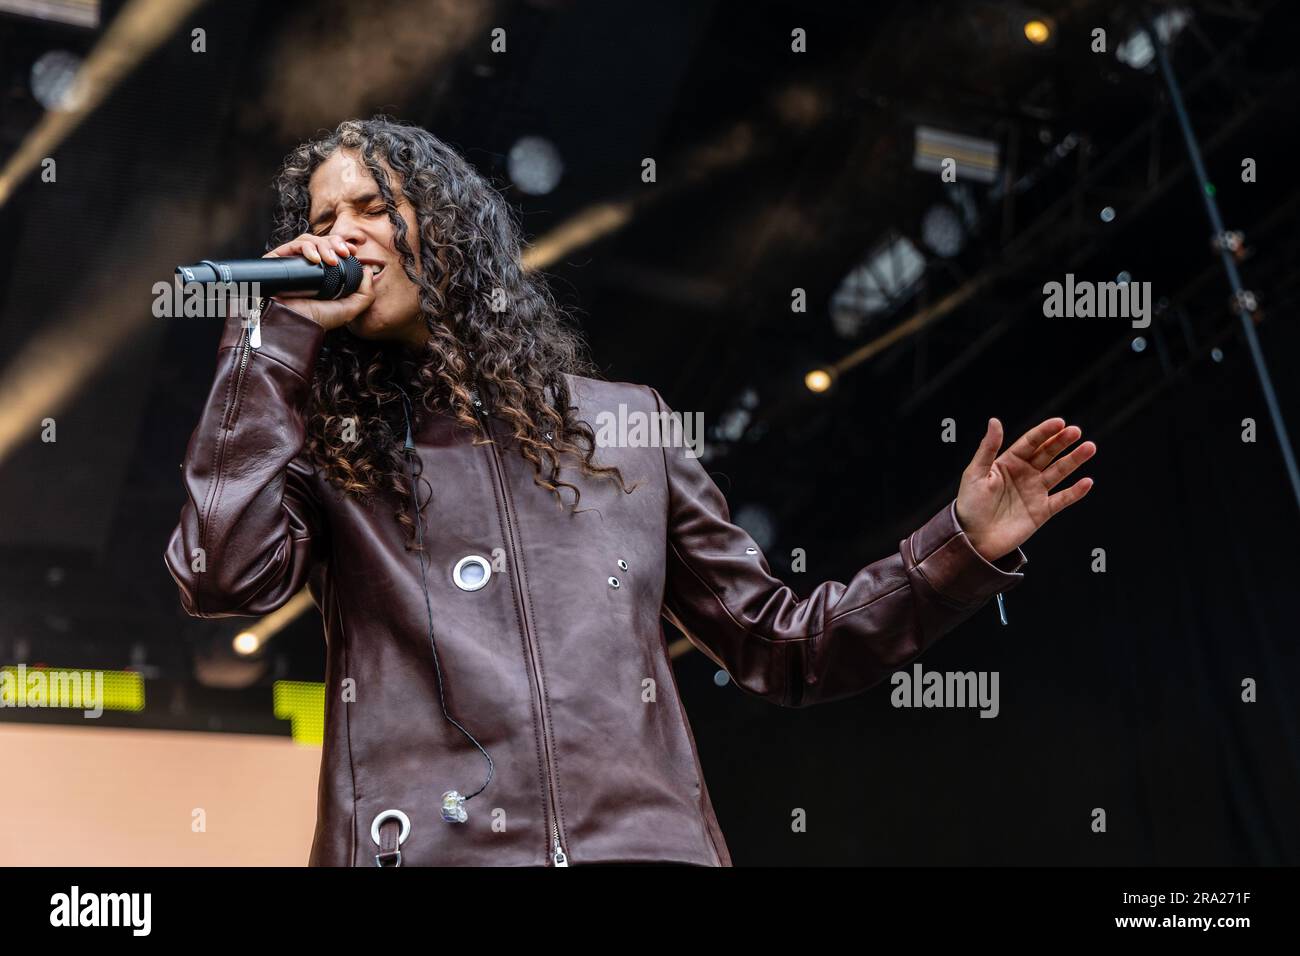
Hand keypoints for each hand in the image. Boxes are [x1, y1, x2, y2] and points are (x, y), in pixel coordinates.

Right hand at [262, 232, 373, 330]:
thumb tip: (368, 270)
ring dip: (323, 245)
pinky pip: (293, 245)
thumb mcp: (349, 309)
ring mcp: (292, 263)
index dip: (342, 245)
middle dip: (335, 243)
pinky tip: (315, 258)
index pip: (331, 250)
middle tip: (343, 253)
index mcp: (322, 275)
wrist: (294, 325)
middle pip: (321, 242)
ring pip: (309, 240)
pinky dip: (307, 247)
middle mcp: (307, 267)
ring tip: (330, 260)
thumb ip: (365, 293)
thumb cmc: (317, 320)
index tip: (352, 250)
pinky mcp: (278, 260)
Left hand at [955, 417, 1095, 561]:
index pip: (1030, 442)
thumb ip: (987, 448)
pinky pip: (1062, 499)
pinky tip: (1087, 482)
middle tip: (1076, 432)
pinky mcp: (1042, 511)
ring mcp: (1035, 492)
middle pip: (1048, 453)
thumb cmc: (969, 505)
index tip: (1059, 422)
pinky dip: (1075, 492)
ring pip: (1059, 472)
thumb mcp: (975, 474)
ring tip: (1089, 447)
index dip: (1045, 432)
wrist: (972, 539)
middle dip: (1062, 442)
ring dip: (1074, 460)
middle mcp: (1025, 474)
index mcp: (1008, 462)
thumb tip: (995, 421)